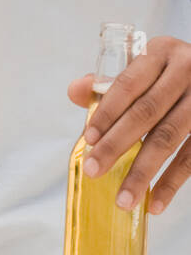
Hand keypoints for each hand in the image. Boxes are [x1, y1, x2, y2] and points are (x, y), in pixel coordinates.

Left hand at [68, 35, 190, 213]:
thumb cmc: (171, 73)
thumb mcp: (146, 65)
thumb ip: (109, 81)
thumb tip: (74, 93)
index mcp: (161, 52)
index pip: (128, 84)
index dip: (107, 112)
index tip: (87, 139)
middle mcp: (187, 71)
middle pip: (146, 113)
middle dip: (116, 145)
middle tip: (93, 171)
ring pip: (170, 139)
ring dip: (143, 172)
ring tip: (123, 199)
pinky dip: (172, 182)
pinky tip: (155, 202)